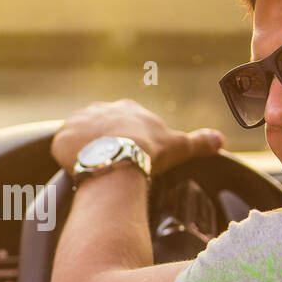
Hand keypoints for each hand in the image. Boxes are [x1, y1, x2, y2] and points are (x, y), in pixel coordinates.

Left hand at [52, 99, 223, 176]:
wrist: (119, 160)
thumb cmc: (150, 151)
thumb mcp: (180, 146)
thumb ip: (200, 141)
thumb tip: (220, 139)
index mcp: (126, 109)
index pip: (124, 124)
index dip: (127, 141)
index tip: (130, 157)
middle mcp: (99, 109)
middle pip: (99, 129)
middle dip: (104, 146)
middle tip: (112, 167)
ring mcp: (77, 123)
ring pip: (79, 139)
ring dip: (84, 152)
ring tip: (96, 172)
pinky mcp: (61, 138)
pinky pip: (61, 150)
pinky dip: (68, 161)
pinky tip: (79, 172)